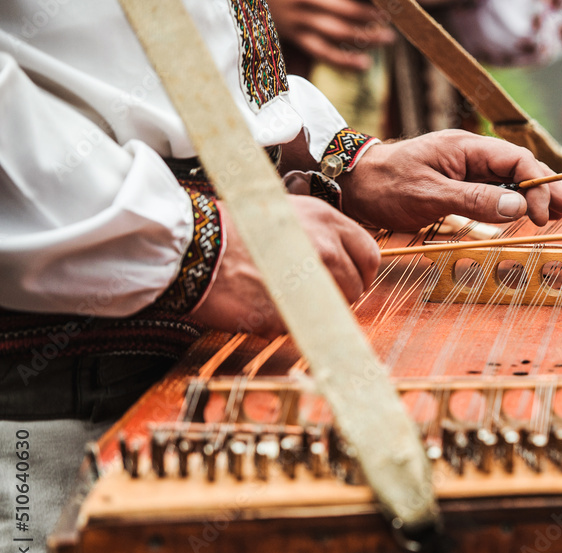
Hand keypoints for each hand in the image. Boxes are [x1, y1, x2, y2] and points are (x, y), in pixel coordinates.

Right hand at [190, 195, 379, 336]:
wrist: (190, 246)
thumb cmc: (232, 228)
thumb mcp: (284, 214)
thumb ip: (319, 236)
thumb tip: (339, 264)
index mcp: (325, 221)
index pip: (369, 255)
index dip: (360, 273)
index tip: (348, 281)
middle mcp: (324, 248)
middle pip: (355, 289)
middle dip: (337, 297)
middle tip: (307, 295)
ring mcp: (308, 281)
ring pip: (333, 312)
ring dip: (314, 312)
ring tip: (282, 299)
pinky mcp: (288, 311)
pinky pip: (301, 326)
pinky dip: (285, 323)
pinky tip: (262, 307)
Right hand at [268, 0, 395, 70]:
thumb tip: (359, 0)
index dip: (364, 2)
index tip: (386, 2)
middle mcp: (303, 0)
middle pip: (343, 9)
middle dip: (370, 14)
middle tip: (392, 18)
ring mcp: (296, 19)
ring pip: (336, 31)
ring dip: (364, 36)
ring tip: (387, 38)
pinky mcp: (293, 36)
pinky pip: (321, 51)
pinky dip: (343, 60)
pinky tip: (363, 64)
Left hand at [338, 130, 561, 231]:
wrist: (355, 183)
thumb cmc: (386, 186)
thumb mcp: (428, 195)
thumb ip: (474, 200)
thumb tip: (518, 207)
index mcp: (470, 149)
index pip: (519, 165)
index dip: (538, 188)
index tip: (540, 216)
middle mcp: (478, 158)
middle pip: (531, 175)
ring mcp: (474, 173)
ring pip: (524, 187)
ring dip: (557, 202)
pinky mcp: (468, 189)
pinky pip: (507, 197)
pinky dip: (532, 207)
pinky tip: (552, 215)